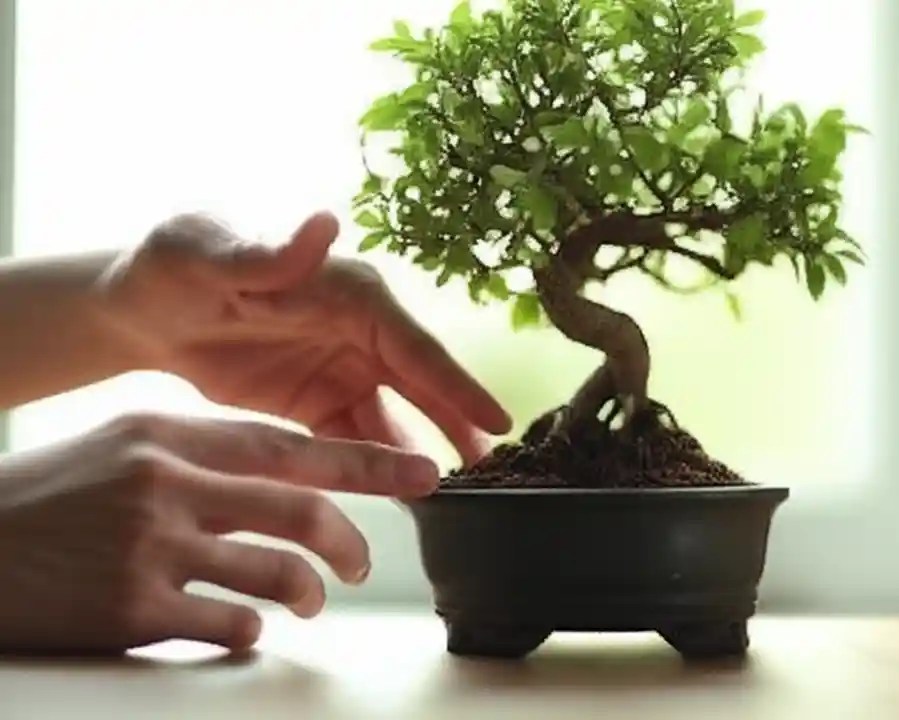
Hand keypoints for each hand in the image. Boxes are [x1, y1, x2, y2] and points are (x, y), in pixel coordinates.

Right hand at [0, 412, 436, 653]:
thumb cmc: (45, 501)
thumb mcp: (118, 448)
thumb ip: (199, 453)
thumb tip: (289, 471)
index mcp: (165, 435)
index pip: (288, 446)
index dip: (363, 462)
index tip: (420, 473)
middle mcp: (164, 483)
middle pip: (299, 507)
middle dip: (350, 539)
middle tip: (361, 562)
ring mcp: (149, 547)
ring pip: (277, 571)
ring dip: (306, 592)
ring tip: (306, 600)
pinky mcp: (130, 610)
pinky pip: (230, 626)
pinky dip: (250, 630)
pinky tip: (240, 626)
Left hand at [95, 211, 510, 463]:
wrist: (137, 309)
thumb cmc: (172, 264)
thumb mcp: (209, 253)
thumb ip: (266, 252)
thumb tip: (327, 222)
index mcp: (349, 291)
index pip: (414, 343)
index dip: (457, 383)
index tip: (497, 419)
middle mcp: (358, 330)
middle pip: (419, 384)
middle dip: (455, 423)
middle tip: (493, 466)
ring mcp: (340, 369)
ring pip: (392, 419)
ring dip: (417, 453)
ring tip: (450, 492)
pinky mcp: (315, 403)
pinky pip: (352, 440)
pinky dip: (373, 467)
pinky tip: (394, 496)